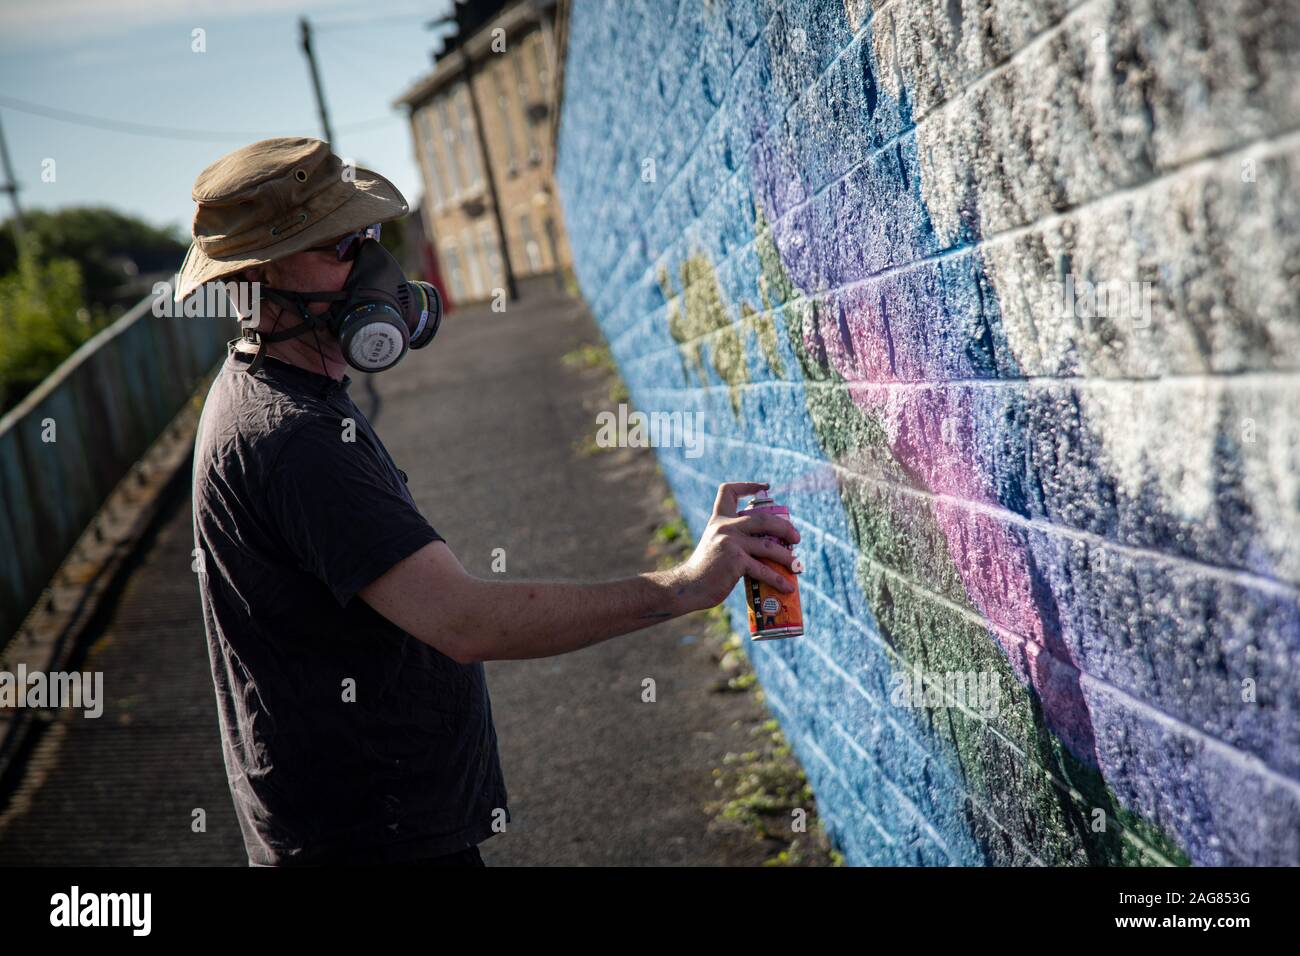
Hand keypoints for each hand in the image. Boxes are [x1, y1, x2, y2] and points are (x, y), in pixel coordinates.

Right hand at [670, 482, 800, 613]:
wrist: (688, 586)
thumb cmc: (705, 570)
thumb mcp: (715, 544)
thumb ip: (733, 538)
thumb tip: (766, 545)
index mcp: (718, 519)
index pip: (728, 491)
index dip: (748, 485)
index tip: (765, 487)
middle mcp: (724, 527)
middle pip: (763, 519)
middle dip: (785, 528)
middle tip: (796, 538)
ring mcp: (730, 543)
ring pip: (768, 545)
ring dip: (787, 557)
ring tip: (797, 565)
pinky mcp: (736, 561)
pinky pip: (763, 569)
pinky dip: (778, 579)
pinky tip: (787, 586)